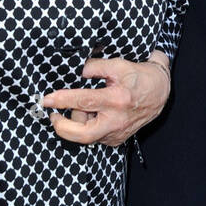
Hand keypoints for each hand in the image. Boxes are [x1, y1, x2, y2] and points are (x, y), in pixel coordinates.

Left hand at [39, 55, 170, 146]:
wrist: (160, 93)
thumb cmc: (139, 77)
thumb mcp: (117, 65)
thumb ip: (94, 67)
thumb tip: (74, 71)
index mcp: (116, 99)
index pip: (83, 101)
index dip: (62, 100)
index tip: (46, 100)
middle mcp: (117, 120)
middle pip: (82, 134)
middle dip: (62, 127)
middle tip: (53, 115)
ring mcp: (117, 133)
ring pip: (86, 135)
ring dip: (78, 121)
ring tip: (86, 106)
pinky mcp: (117, 140)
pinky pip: (94, 136)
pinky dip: (88, 126)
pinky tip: (95, 114)